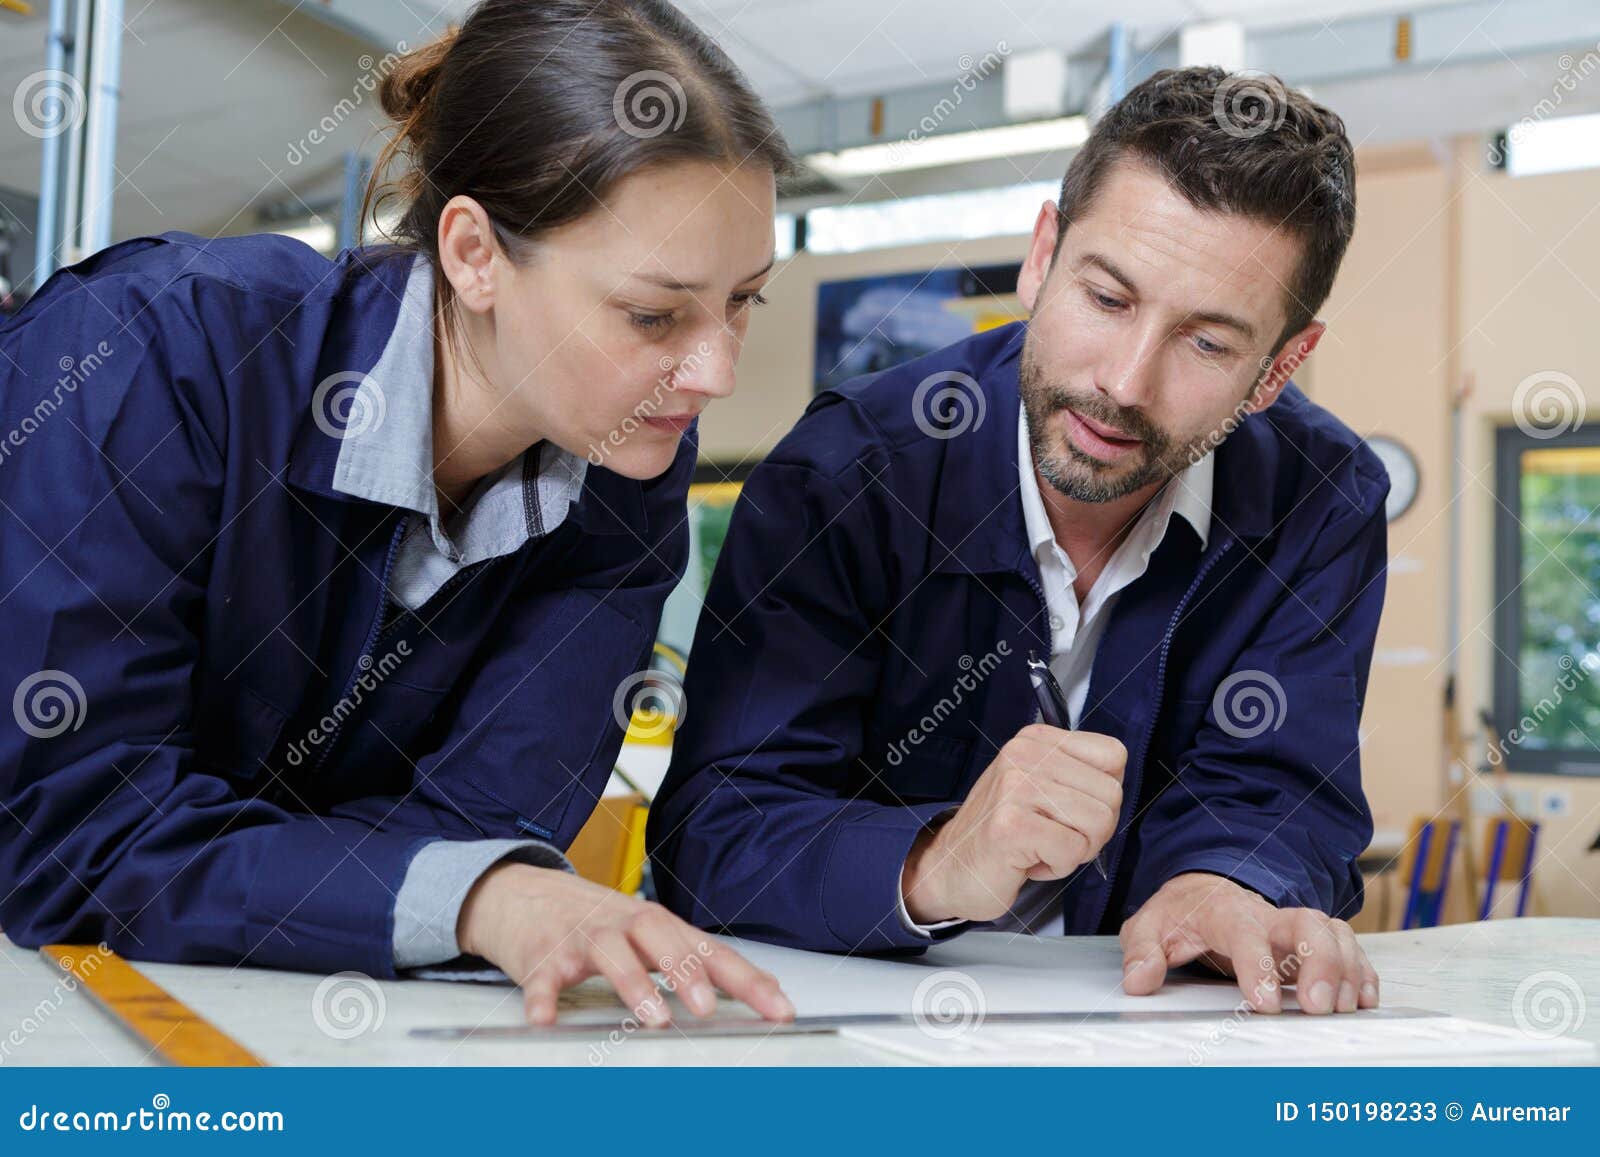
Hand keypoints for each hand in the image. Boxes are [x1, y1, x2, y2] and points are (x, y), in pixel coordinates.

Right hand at [457, 862, 795, 1024]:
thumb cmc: (598, 923)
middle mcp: (623, 925)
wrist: (523, 895)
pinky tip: (548, 1018)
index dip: (746, 979)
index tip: (779, 1009)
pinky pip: (542, 976)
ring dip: (633, 984)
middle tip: (706, 1007)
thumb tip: (758, 993)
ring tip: (653, 1018)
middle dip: (685, 970)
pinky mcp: (541, 955)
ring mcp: (581, 937)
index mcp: (656, 926)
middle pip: (659, 935)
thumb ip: (693, 962)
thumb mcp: (648, 936)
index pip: (709, 949)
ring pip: (609, 951)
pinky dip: (544, 998)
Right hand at [900, 724, 1125, 923]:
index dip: (1104, 794)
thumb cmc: (1003, 833)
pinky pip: (1072, 851)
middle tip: (1053, 835)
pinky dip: (1057, 866)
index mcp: (1036, 741)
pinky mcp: (1011, 825)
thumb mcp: (1041, 787)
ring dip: (1075, 850)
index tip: (1071, 809)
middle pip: (1112, 794)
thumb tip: (1119, 779)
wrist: (949, 867)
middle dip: (1092, 830)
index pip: (1114, 755)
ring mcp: (1016, 787)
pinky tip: (1027, 860)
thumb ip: (1078, 776)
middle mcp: (1025, 755)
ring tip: (1039, 846)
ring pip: (1098, 823)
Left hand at [1119, 871, 1378, 1013]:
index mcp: (1224, 909)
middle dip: (1320, 963)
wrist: (1204, 890)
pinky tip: (1362, 999)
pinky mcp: (1314, 939)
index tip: (1264, 1003)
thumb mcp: (1150, 926)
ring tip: (1342, 1008)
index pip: (1245, 931)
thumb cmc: (1181, 912)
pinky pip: (1348, 946)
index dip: (1258, 965)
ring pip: (1334, 932)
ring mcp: (1293, 925)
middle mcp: (1267, 914)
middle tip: (1318, 1007)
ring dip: (1346, 970)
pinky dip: (1361, 971)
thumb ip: (1143, 952)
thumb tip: (1139, 981)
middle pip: (1307, 923)